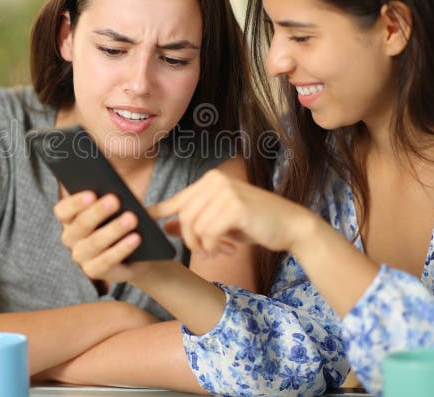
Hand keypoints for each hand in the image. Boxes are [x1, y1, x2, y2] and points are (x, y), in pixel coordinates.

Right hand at [54, 191, 150, 282]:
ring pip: (93, 243)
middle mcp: (71, 237)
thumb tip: (125, 188)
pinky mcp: (94, 271)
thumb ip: (122, 192)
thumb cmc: (123, 215)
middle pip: (80, 225)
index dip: (75, 202)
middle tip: (115, 200)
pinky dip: (121, 249)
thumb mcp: (122, 200)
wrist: (137, 249)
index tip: (92, 193)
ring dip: (113, 230)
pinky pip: (106, 261)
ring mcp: (81, 256)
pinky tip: (136, 238)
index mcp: (70, 216)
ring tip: (131, 218)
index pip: (63, 209)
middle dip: (98, 212)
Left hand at [149, 169, 317, 255]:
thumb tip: (164, 226)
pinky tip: (228, 250)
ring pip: (194, 227)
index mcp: (210, 181)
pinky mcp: (234, 205)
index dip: (158, 212)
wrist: (291, 226)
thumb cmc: (255, 224)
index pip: (177, 199)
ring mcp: (224, 191)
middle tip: (208, 253)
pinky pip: (209, 233)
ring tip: (220, 252)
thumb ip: (193, 222)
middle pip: (183, 217)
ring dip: (203, 246)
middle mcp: (214, 181)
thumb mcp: (220, 224)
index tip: (142, 220)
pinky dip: (214, 247)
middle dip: (191, 240)